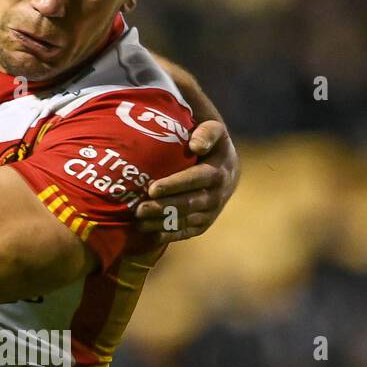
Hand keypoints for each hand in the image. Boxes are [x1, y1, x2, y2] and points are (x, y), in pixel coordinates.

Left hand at [135, 118, 239, 242]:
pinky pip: (189, 231)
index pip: (196, 179)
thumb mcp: (213, 131)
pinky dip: (171, 234)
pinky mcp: (206, 222)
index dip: (175, 185)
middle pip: (190, 203)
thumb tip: (195, 145)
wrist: (227, 168)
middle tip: (139, 210)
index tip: (152, 189)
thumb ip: (207, 134)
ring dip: (164, 223)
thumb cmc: (211, 144)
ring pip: (188, 220)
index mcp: (219, 171)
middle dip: (164, 208)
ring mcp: (213, 211)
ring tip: (140, 223)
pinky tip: (152, 235)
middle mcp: (218, 194)